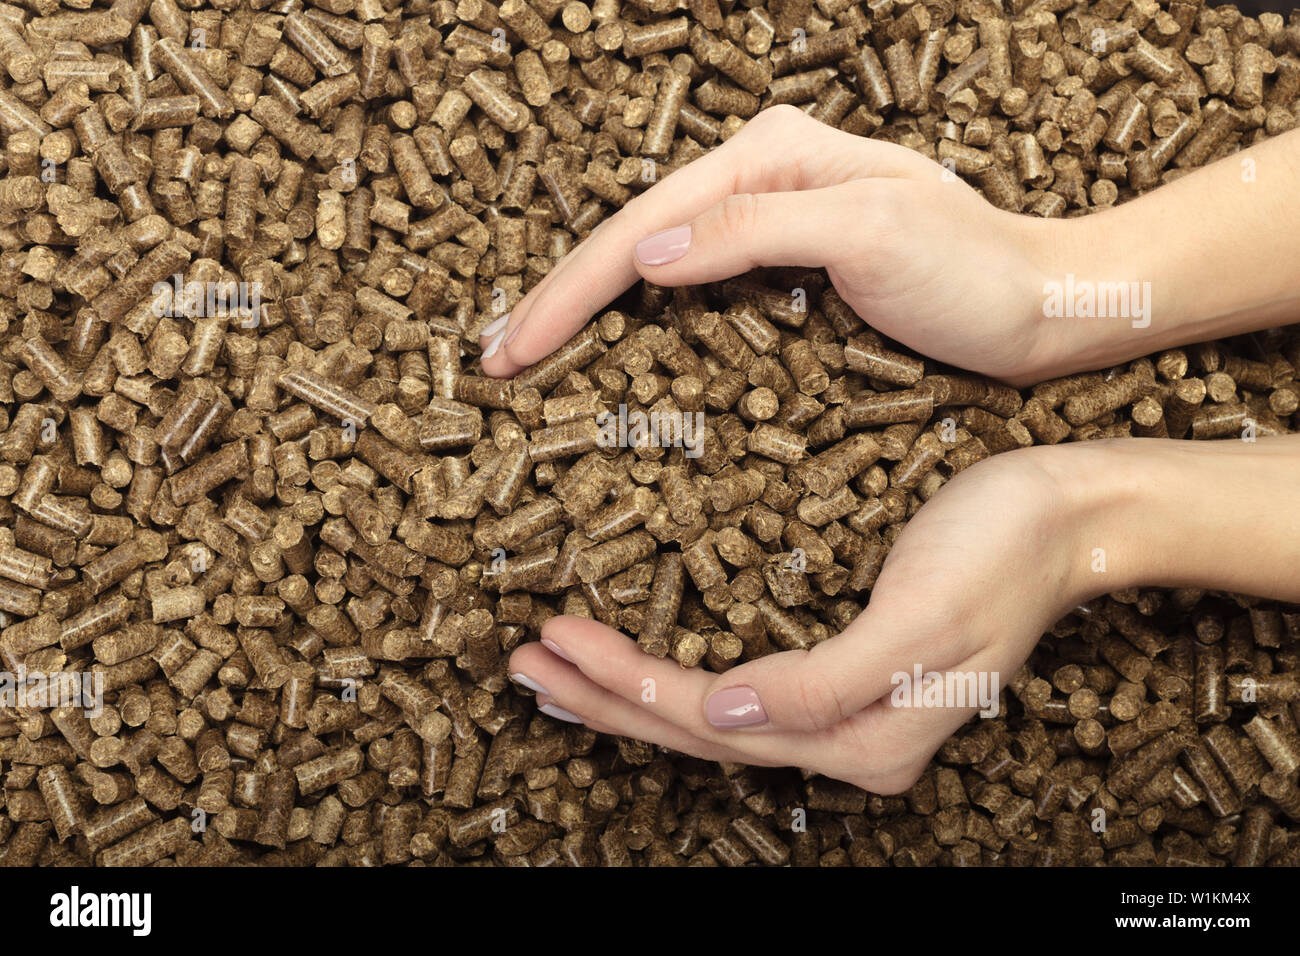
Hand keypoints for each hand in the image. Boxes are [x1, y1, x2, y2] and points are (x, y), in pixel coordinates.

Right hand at [480, 105, 1066, 385]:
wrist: (1043, 306)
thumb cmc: (971, 271)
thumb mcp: (869, 234)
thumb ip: (753, 233)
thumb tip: (642, 254)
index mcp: (767, 156)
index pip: (641, 228)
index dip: (568, 293)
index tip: (511, 354)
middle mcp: (757, 176)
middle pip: (630, 239)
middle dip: (558, 299)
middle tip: (491, 363)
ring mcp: (767, 218)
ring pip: (649, 263)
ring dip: (584, 309)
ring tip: (526, 354)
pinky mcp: (781, 263)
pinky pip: (688, 289)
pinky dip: (636, 321)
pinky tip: (605, 347)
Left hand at [508, 444, 1100, 792]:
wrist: (1069, 514)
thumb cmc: (1000, 551)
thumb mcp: (921, 620)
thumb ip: (824, 685)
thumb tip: (722, 717)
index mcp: (863, 741)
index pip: (712, 724)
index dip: (627, 686)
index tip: (554, 640)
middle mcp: (848, 742)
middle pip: (698, 731)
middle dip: (607, 698)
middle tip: (523, 661)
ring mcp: (846, 715)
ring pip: (710, 717)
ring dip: (629, 692)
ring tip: (556, 668)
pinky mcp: (843, 676)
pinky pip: (738, 689)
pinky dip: (674, 675)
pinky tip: (638, 661)